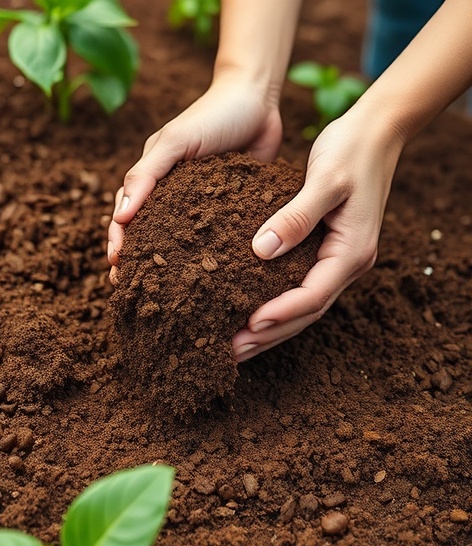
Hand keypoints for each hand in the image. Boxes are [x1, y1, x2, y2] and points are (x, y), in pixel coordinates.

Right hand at [108, 76, 282, 281]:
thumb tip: (119, 218)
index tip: (115, 267)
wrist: (259, 98)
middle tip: (131, 288)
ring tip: (162, 290)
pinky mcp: (228, 208)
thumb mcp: (174, 142)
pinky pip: (213, 235)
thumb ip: (146, 175)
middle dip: (136, 260)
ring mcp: (198, 203)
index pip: (125, 215)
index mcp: (152, 178)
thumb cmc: (211, 115)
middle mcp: (170, 194)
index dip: (117, 241)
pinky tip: (207, 276)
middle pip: (146, 232)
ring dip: (167, 263)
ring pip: (176, 239)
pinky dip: (205, 254)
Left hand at [232, 108, 404, 360]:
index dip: (279, 315)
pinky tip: (247, 310)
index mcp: (352, 251)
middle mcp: (348, 262)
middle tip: (229, 353)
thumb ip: (295, 216)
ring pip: (303, 305)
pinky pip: (300, 287)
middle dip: (268, 335)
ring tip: (233, 344)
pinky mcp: (326, 249)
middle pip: (307, 313)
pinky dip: (276, 304)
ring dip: (270, 327)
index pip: (312, 297)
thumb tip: (260, 250)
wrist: (376, 130)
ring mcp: (339, 258)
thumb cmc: (351, 150)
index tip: (245, 327)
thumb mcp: (324, 180)